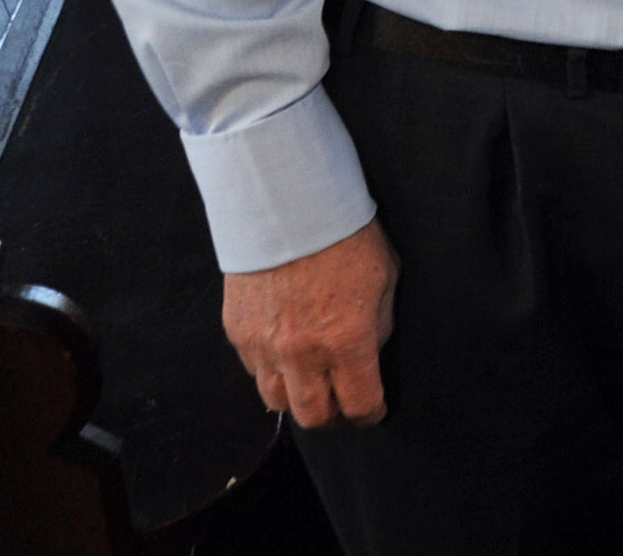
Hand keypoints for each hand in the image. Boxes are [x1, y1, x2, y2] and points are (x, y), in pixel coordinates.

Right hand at [222, 219, 396, 429]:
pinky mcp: (237, 332)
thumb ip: (377, 326)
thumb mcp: (385, 278)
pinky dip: (272, 372)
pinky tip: (286, 355)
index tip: (375, 411)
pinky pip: (253, 371)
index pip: (359, 404)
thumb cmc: (345, 235)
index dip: (371, 414)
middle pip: (313, 417)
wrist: (288, 204)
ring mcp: (263, 346)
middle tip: (344, 405)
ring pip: (276, 402)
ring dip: (298, 399)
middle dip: (334, 418)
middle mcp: (301, 352)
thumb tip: (368, 354)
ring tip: (313, 384)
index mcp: (346, 340)